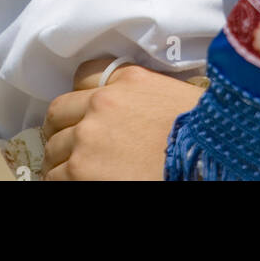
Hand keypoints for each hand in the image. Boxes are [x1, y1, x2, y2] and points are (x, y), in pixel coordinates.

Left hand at [39, 55, 204, 180]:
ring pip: (53, 148)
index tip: (84, 114)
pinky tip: (73, 184)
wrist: (206, 161)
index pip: (85, 77)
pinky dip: (60, 181)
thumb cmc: (200, 135)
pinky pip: (55, 176)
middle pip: (60, 112)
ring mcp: (88, 136)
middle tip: (68, 147)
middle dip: (62, 130)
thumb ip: (143, 94)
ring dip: (60, 160)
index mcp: (128, 79)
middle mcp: (102, 102)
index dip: (82, 98)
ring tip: (71, 173)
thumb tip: (134, 110)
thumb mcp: (174, 97)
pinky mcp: (80, 169)